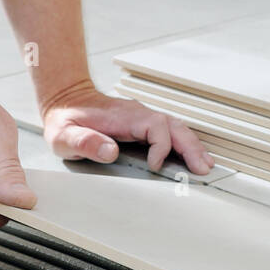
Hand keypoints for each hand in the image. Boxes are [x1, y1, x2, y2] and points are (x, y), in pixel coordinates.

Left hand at [41, 81, 214, 174]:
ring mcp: (142, 118)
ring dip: (192, 146)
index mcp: (122, 116)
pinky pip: (170, 131)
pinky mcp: (143, 124)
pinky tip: (193, 156)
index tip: (155, 165)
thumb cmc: (65, 119)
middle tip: (202, 169)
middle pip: (173, 126)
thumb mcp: (64, 135)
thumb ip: (85, 142)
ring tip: (205, 165)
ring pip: (176, 128)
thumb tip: (110, 151)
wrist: (65, 100)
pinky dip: (185, 144)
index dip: (160, 146)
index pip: (154, 126)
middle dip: (190, 147)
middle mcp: (137, 114)